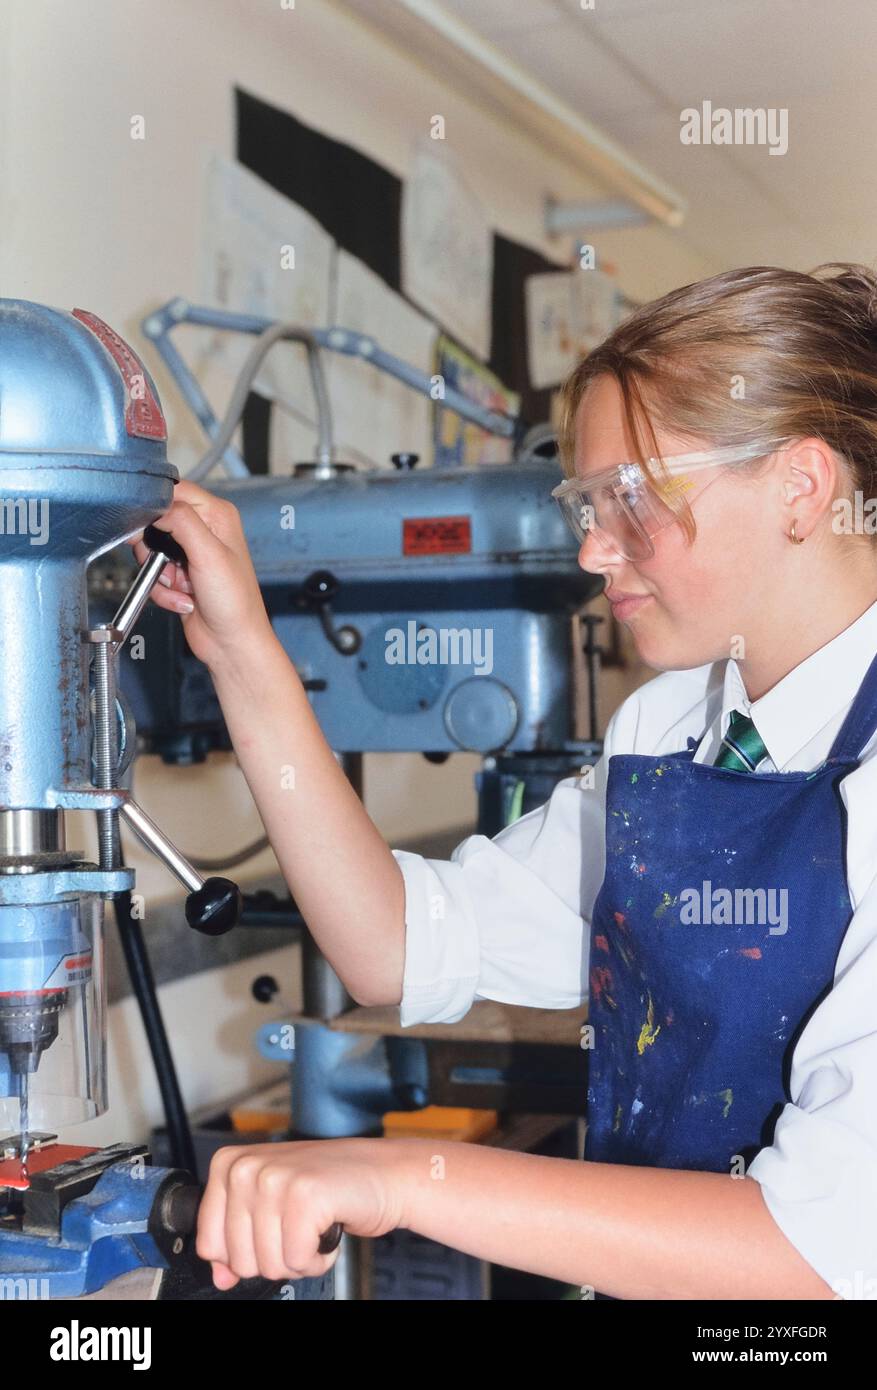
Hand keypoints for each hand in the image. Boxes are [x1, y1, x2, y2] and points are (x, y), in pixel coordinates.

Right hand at [128, 479, 273, 670]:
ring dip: (159, 574)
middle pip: (156, 520)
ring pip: (150, 549)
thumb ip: (182, 522)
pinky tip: (184, 599)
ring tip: (181, 585)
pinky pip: (153, 574)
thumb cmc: (235, 603)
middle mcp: (204, 530)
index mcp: (217, 515)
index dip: (156, 507)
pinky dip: (163, 590)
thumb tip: (156, 503)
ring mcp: (190, 553)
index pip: (175, 490)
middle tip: (164, 563)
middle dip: (154, 547)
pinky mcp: (179, 574)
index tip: (149, 527)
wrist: (232, 643)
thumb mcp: (209, 554)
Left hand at [195, 1138, 408, 1288]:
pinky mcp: (304, 1196)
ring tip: (314, 1225)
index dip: (245, 1252)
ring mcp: (274, 1179)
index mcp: (229, 1164)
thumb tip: (220, 1276)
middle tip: (298, 1227)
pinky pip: (297, 1261)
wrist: (385, 1172)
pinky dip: (318, 1258)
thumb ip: (238, 1240)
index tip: (271, 1231)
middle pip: (239, 1260)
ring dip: (298, 1258)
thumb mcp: (271, 1207)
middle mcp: (246, 1167)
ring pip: (268, 1265)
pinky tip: (328, 1228)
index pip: (209, 1243)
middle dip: (275, 1257)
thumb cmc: (330, 1187)